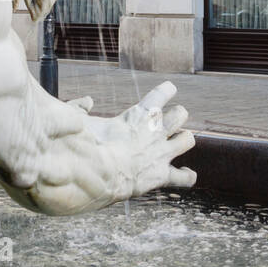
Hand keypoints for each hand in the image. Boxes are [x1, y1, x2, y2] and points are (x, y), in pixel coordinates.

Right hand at [81, 82, 196, 198]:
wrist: (100, 173)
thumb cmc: (89, 144)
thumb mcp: (79, 119)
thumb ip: (80, 107)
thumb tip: (87, 101)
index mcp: (141, 113)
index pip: (163, 93)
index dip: (167, 90)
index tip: (170, 89)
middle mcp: (157, 131)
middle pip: (181, 114)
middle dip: (177, 116)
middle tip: (168, 122)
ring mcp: (162, 153)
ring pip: (188, 140)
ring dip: (184, 140)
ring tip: (178, 142)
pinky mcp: (162, 176)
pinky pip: (184, 177)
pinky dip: (187, 177)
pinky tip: (187, 175)